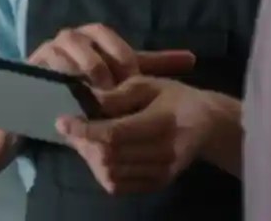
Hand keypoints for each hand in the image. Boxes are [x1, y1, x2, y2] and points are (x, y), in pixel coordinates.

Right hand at [26, 24, 195, 89]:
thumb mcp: (122, 73)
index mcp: (94, 35)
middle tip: (115, 87)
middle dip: (103, 63)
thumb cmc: (88, 82)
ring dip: (82, 71)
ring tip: (95, 94)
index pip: (111, 37)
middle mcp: (72, 37)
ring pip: (67, 52)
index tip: (133, 76)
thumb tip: (192, 58)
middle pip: (89, 39)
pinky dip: (60, 80)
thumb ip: (153, 66)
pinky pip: (47, 68)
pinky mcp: (33, 64)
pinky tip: (71, 100)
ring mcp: (50, 49)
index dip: (122, 55)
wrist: (45, 98)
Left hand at [55, 77, 216, 194]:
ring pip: (111, 174)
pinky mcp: (158, 184)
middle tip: (71, 128)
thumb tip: (87, 101)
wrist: (208, 125)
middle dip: (83, 143)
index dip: (84, 129)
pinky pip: (119, 186)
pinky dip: (102, 171)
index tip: (62, 120)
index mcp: (163, 122)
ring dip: (90, 158)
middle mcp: (164, 152)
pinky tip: (100, 154)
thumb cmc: (176, 98)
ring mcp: (162, 172)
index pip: (115, 133)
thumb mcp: (149, 84)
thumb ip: (118, 94)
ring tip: (85, 139)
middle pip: (109, 156)